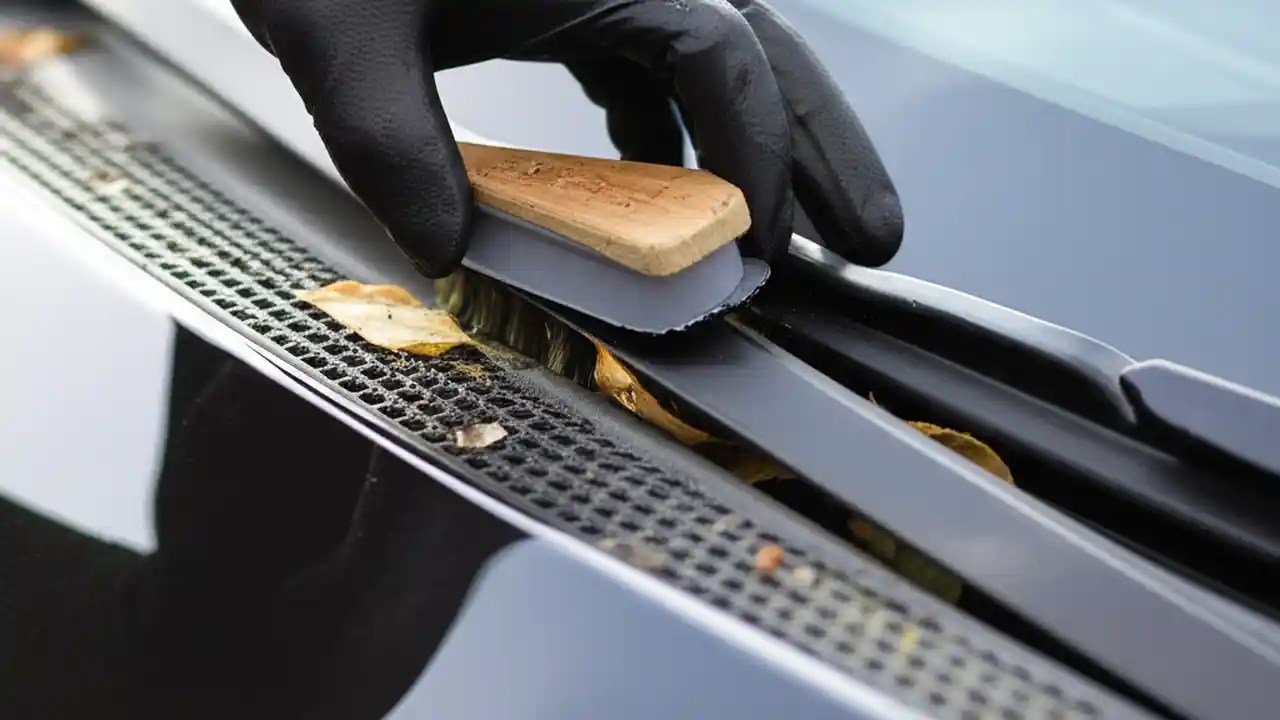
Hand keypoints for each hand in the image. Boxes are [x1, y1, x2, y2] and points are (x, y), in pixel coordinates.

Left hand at [230, 0, 903, 275]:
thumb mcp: (341, 32)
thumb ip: (393, 143)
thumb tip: (449, 250)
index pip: (724, 61)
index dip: (760, 159)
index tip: (766, 248)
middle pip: (762, 57)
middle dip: (822, 151)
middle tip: (874, 240)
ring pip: (718, 62)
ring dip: (758, 144)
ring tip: (791, 230)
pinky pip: (652, 63)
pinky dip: (671, 127)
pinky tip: (663, 181)